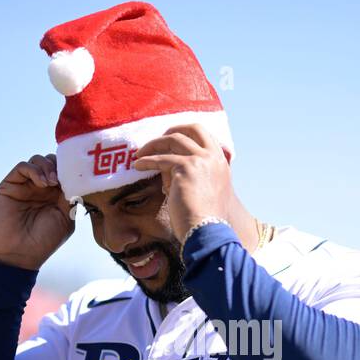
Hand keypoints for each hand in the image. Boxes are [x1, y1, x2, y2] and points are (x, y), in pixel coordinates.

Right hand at [0, 154, 74, 269]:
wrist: (16, 256)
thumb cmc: (42, 242)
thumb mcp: (65, 219)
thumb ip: (71, 198)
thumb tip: (77, 180)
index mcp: (56, 196)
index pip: (66, 173)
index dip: (73, 171)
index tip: (80, 176)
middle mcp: (41, 188)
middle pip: (53, 162)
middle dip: (61, 165)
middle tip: (64, 179)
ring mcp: (25, 185)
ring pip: (38, 160)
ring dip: (49, 166)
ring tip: (53, 182)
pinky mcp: (10, 185)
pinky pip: (23, 167)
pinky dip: (35, 170)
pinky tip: (42, 183)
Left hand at [131, 124, 233, 241]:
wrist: (207, 231)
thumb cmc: (202, 221)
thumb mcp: (202, 192)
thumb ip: (190, 177)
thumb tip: (166, 171)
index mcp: (221, 164)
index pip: (206, 137)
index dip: (187, 135)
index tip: (171, 141)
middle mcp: (214, 158)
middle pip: (193, 128)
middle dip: (172, 130)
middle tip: (156, 140)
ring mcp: (202, 160)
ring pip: (173, 139)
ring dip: (153, 145)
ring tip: (139, 154)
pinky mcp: (186, 167)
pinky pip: (161, 159)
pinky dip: (147, 161)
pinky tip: (137, 166)